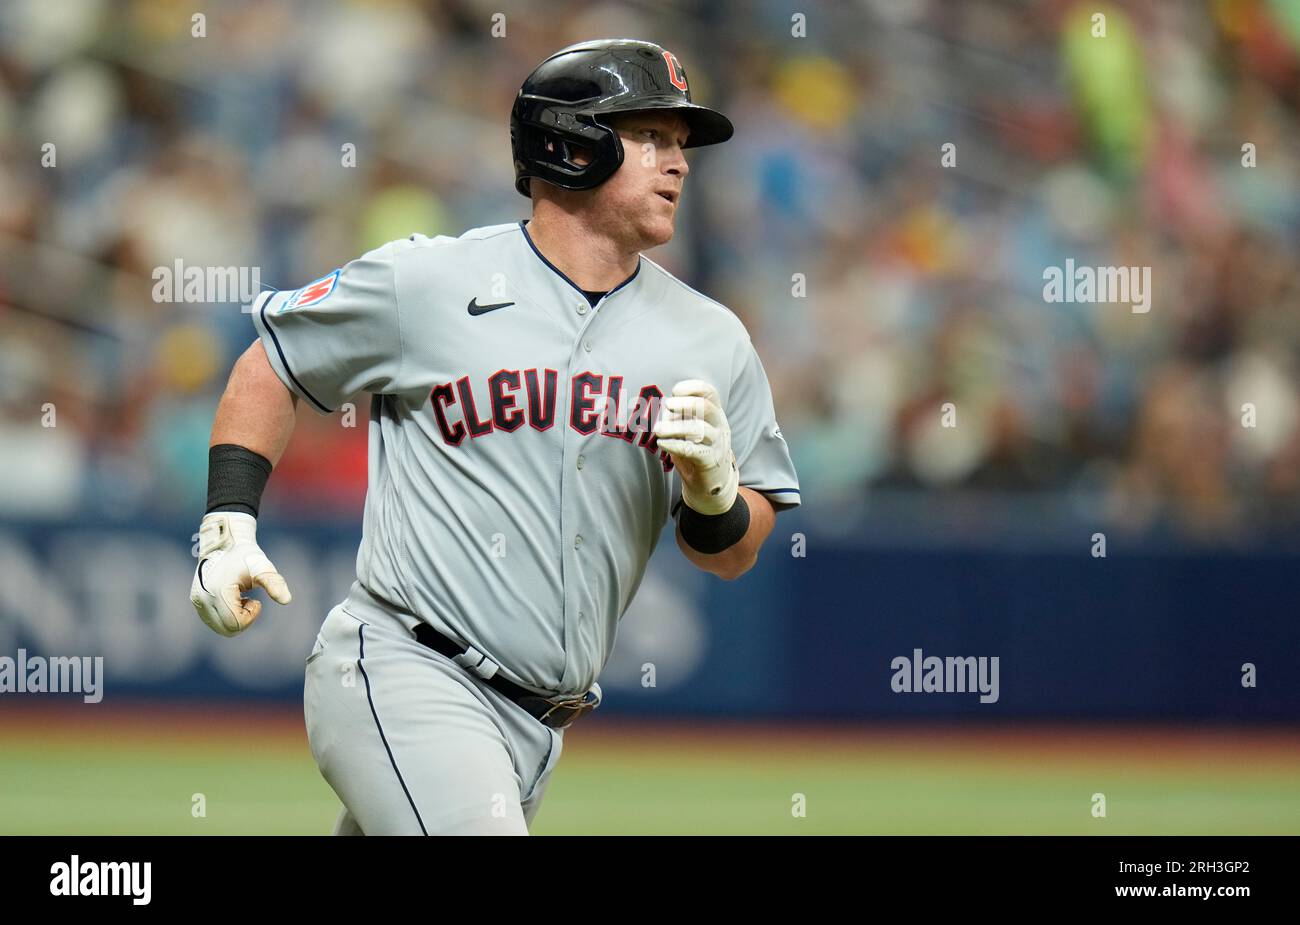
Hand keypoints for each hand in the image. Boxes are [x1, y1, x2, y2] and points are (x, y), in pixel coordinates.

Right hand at [190, 512, 291, 636]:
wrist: (225, 545)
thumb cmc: (246, 556)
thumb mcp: (262, 567)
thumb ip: (274, 583)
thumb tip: (287, 600)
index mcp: (218, 592)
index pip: (236, 623)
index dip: (250, 616)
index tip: (255, 600)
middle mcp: (203, 599)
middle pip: (228, 630)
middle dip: (244, 619)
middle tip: (249, 600)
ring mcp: (198, 602)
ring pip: (221, 628)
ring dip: (235, 618)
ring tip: (240, 599)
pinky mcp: (196, 602)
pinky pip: (214, 621)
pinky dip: (227, 616)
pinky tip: (232, 600)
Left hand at [653, 379, 739, 514]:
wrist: (710, 483)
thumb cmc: (696, 450)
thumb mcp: (689, 428)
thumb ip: (678, 415)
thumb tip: (659, 404)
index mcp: (715, 414)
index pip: (709, 393)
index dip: (692, 388)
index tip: (675, 391)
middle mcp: (719, 426)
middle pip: (706, 407)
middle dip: (684, 404)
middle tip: (666, 405)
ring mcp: (717, 444)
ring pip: (698, 429)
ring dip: (675, 427)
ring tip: (658, 429)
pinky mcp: (710, 461)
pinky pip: (693, 451)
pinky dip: (676, 445)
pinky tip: (662, 443)